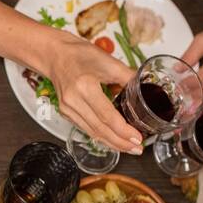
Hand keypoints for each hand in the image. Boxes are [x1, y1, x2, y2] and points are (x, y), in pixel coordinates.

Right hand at [44, 34, 140, 153]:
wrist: (56, 55)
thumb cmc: (81, 54)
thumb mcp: (109, 61)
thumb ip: (128, 76)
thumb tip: (146, 88)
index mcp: (85, 87)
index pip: (107, 116)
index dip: (123, 130)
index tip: (138, 138)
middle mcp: (73, 102)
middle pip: (99, 129)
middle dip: (120, 142)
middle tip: (137, 149)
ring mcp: (67, 109)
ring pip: (92, 133)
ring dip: (111, 143)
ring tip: (128, 148)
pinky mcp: (65, 113)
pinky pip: (86, 128)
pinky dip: (100, 136)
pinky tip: (112, 139)